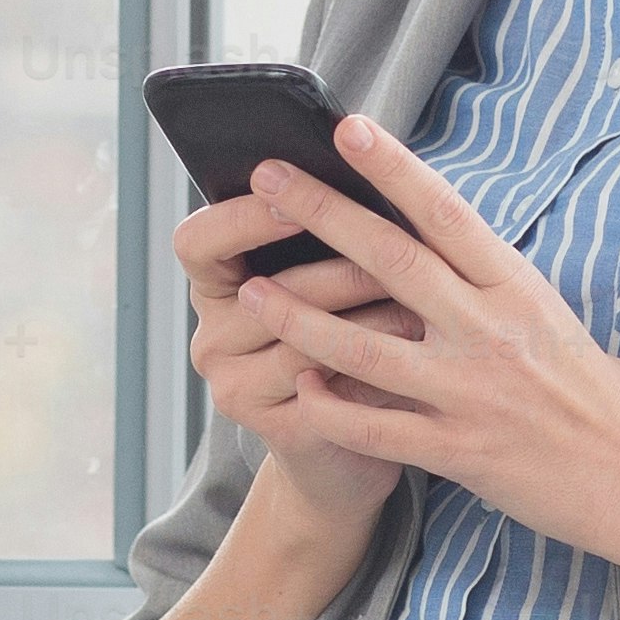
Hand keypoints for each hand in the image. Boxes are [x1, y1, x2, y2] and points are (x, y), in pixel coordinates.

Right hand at [173, 162, 421, 527]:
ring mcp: (239, 390)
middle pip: (263, 288)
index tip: (293, 192)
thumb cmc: (343, 339)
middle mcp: (213, 339)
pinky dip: (379, 357)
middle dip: (333, 262)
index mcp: (215, 288)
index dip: (242, 217)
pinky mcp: (280, 432)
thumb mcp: (322, 282)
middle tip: (386, 234)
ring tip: (422, 288)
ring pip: (302, 339)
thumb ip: (327, 237)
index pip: (197, 242)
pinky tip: (418, 338)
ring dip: (367, 308)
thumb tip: (364, 169)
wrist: (345, 450)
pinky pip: (331, 388)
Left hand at [234, 116, 619, 567]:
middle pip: (392, 260)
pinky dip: (331, 410)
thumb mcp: (547, 317)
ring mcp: (473, 393)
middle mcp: (492, 330)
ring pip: (366, 348)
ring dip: (300, 316)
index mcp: (516, 287)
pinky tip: (295, 389)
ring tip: (249, 292)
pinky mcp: (462, 453)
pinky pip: (379, 429)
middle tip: (267, 177)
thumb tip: (426, 234)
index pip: (445, 212)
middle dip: (323, 214)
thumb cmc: (595, 394)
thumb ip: (485, 283)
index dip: (392, 167)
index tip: (346, 128)